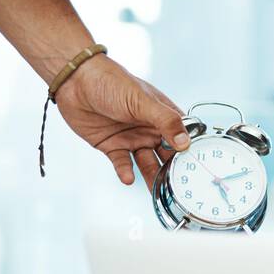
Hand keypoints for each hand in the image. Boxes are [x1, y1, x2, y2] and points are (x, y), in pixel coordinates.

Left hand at [52, 54, 189, 188]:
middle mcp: (150, 129)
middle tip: (178, 188)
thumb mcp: (143, 101)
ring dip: (152, 176)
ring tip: (156, 191)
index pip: (183, 137)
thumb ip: (166, 121)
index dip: (191, 152)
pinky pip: (122, 163)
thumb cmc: (112, 82)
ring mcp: (132, 138)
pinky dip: (125, 172)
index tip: (198, 170)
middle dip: (173, 171)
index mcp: (163, 116)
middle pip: (167, 155)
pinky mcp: (112, 146)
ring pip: (147, 163)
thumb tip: (185, 143)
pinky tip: (128, 179)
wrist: (75, 82)